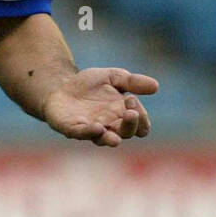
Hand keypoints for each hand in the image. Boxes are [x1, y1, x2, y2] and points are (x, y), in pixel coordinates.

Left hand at [41, 67, 157, 146]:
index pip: (140, 123)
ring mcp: (91, 129)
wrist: (59, 85)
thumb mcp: (113, 77)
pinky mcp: (72, 128)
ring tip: (115, 138)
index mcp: (123, 115)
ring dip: (111, 138)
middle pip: (126, 133)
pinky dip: (89, 133)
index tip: (130, 99)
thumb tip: (156, 86)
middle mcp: (110, 126)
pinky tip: (95, 127)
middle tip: (130, 112)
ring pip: (105, 139)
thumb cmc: (89, 85)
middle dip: (131, 125)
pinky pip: (81, 134)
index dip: (141, 116)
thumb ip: (132, 81)